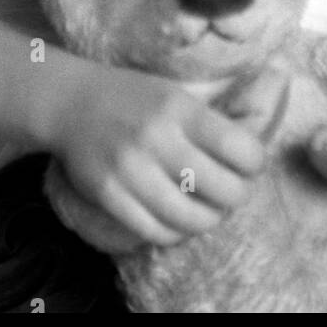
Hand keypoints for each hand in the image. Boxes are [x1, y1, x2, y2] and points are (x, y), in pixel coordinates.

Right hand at [52, 61, 265, 248]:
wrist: (70, 103)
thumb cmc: (133, 98)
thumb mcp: (176, 93)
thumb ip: (211, 121)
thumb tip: (255, 150)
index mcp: (180, 108)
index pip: (240, 147)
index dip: (255, 163)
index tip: (251, 164)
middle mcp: (157, 138)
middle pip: (224, 190)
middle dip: (236, 195)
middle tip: (231, 190)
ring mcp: (131, 169)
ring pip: (191, 219)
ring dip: (208, 220)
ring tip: (207, 209)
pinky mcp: (108, 194)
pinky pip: (156, 231)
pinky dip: (175, 232)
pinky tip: (177, 218)